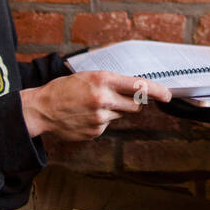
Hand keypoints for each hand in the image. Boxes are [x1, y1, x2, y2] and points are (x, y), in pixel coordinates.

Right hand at [21, 70, 171, 140]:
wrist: (41, 109)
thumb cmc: (63, 89)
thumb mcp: (87, 77)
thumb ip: (111, 83)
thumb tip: (135, 91)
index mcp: (102, 80)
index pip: (138, 86)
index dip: (157, 91)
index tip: (168, 95)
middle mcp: (104, 99)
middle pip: (135, 106)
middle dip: (132, 103)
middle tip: (117, 99)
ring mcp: (100, 118)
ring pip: (120, 116)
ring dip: (113, 111)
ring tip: (91, 106)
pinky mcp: (95, 132)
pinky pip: (107, 126)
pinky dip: (100, 121)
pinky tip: (84, 116)